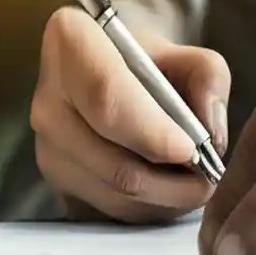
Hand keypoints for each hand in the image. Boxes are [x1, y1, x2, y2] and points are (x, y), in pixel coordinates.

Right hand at [31, 7, 229, 222]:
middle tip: (210, 176)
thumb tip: (210, 136)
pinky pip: (108, 209)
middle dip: (172, 181)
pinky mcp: (54, 180)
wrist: (102, 75)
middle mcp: (46, 101)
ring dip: (164, 199)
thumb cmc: (145, 61)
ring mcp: (45, 146)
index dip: (153, 134)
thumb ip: (209, 80)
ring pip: (115, 194)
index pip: (108, 101)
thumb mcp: (185, 53)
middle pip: (113, 163)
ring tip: (193, 182)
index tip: (193, 150)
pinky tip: (164, 189)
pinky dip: (146, 208)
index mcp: (70, 45)